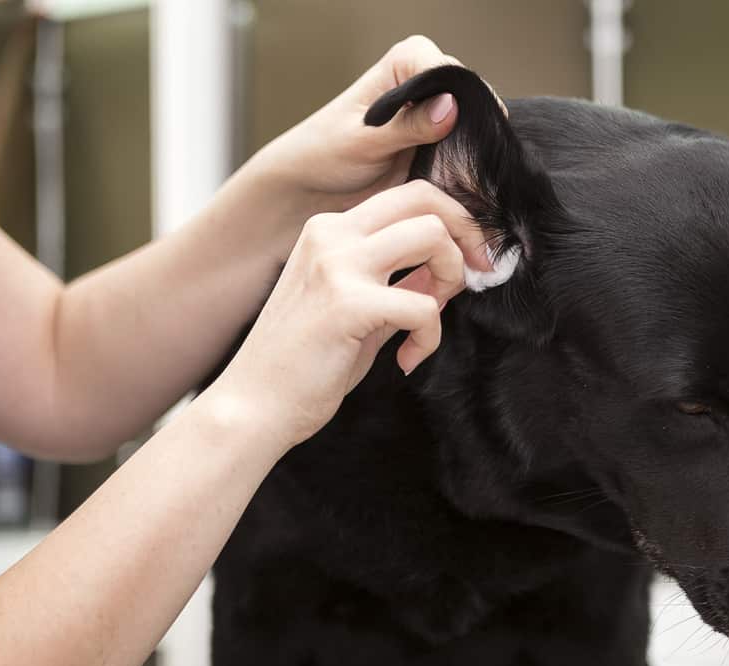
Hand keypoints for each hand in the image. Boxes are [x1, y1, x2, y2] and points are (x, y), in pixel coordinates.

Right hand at [213, 180, 487, 445]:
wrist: (254, 405)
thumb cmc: (303, 366)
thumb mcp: (356, 309)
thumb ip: (398, 283)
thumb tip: (447, 270)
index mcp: (329, 230)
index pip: (408, 196)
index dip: (453, 222)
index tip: (470, 261)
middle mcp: (332, 235)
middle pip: (425, 198)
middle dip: (466, 235)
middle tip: (474, 277)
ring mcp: (338, 264)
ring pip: (431, 234)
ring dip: (450, 275)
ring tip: (428, 320)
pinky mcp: (348, 303)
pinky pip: (424, 305)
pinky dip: (429, 336)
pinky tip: (407, 359)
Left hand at [253, 36, 466, 215]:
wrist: (315, 189)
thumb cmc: (324, 154)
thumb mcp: (363, 140)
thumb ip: (406, 124)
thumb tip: (450, 107)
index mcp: (406, 62)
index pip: (452, 74)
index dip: (463, 106)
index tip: (462, 140)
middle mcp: (427, 81)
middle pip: (473, 104)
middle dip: (473, 139)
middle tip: (466, 175)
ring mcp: (438, 115)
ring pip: (477, 133)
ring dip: (474, 162)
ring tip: (466, 190)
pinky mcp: (442, 146)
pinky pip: (469, 158)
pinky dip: (468, 177)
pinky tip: (464, 196)